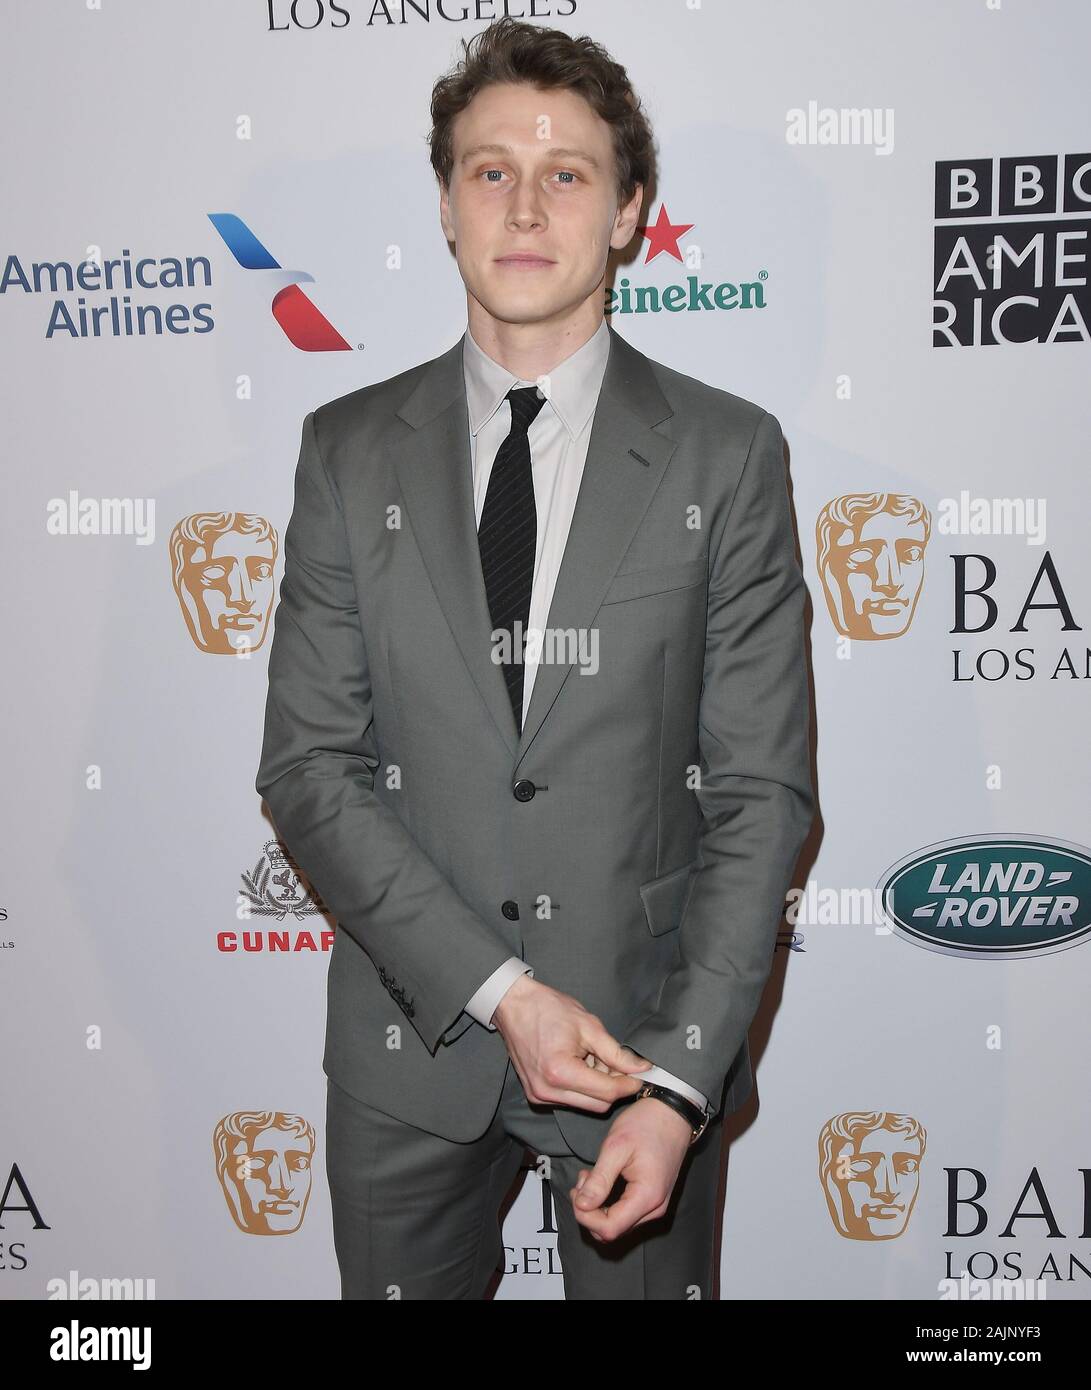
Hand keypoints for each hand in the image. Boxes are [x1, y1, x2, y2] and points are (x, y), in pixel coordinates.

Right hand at [492, 974, 649, 1112]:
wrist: (514, 1005)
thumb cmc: (548, 1009)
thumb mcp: (589, 1026)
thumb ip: (617, 1053)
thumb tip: (641, 1068)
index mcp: (560, 1072)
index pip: (607, 1092)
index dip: (629, 1084)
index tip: (641, 1075)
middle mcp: (547, 1091)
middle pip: (598, 1105)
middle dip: (613, 1086)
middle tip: (617, 1064)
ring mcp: (539, 1096)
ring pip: (585, 1105)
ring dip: (597, 1088)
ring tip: (592, 1059)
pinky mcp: (535, 1096)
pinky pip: (569, 1100)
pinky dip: (581, 1087)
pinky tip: (578, 1065)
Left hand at [569, 1095, 692, 1241]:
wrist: (672, 1112)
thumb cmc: (646, 1124)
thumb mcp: (616, 1147)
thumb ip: (599, 1180)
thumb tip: (581, 1205)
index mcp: (647, 1197)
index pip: (609, 1229)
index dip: (586, 1217)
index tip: (576, 1191)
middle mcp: (654, 1208)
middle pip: (613, 1230)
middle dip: (589, 1210)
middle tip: (582, 1180)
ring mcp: (655, 1205)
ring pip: (617, 1223)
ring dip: (597, 1206)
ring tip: (590, 1176)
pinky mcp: (652, 1198)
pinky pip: (625, 1213)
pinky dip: (608, 1203)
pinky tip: (601, 1179)